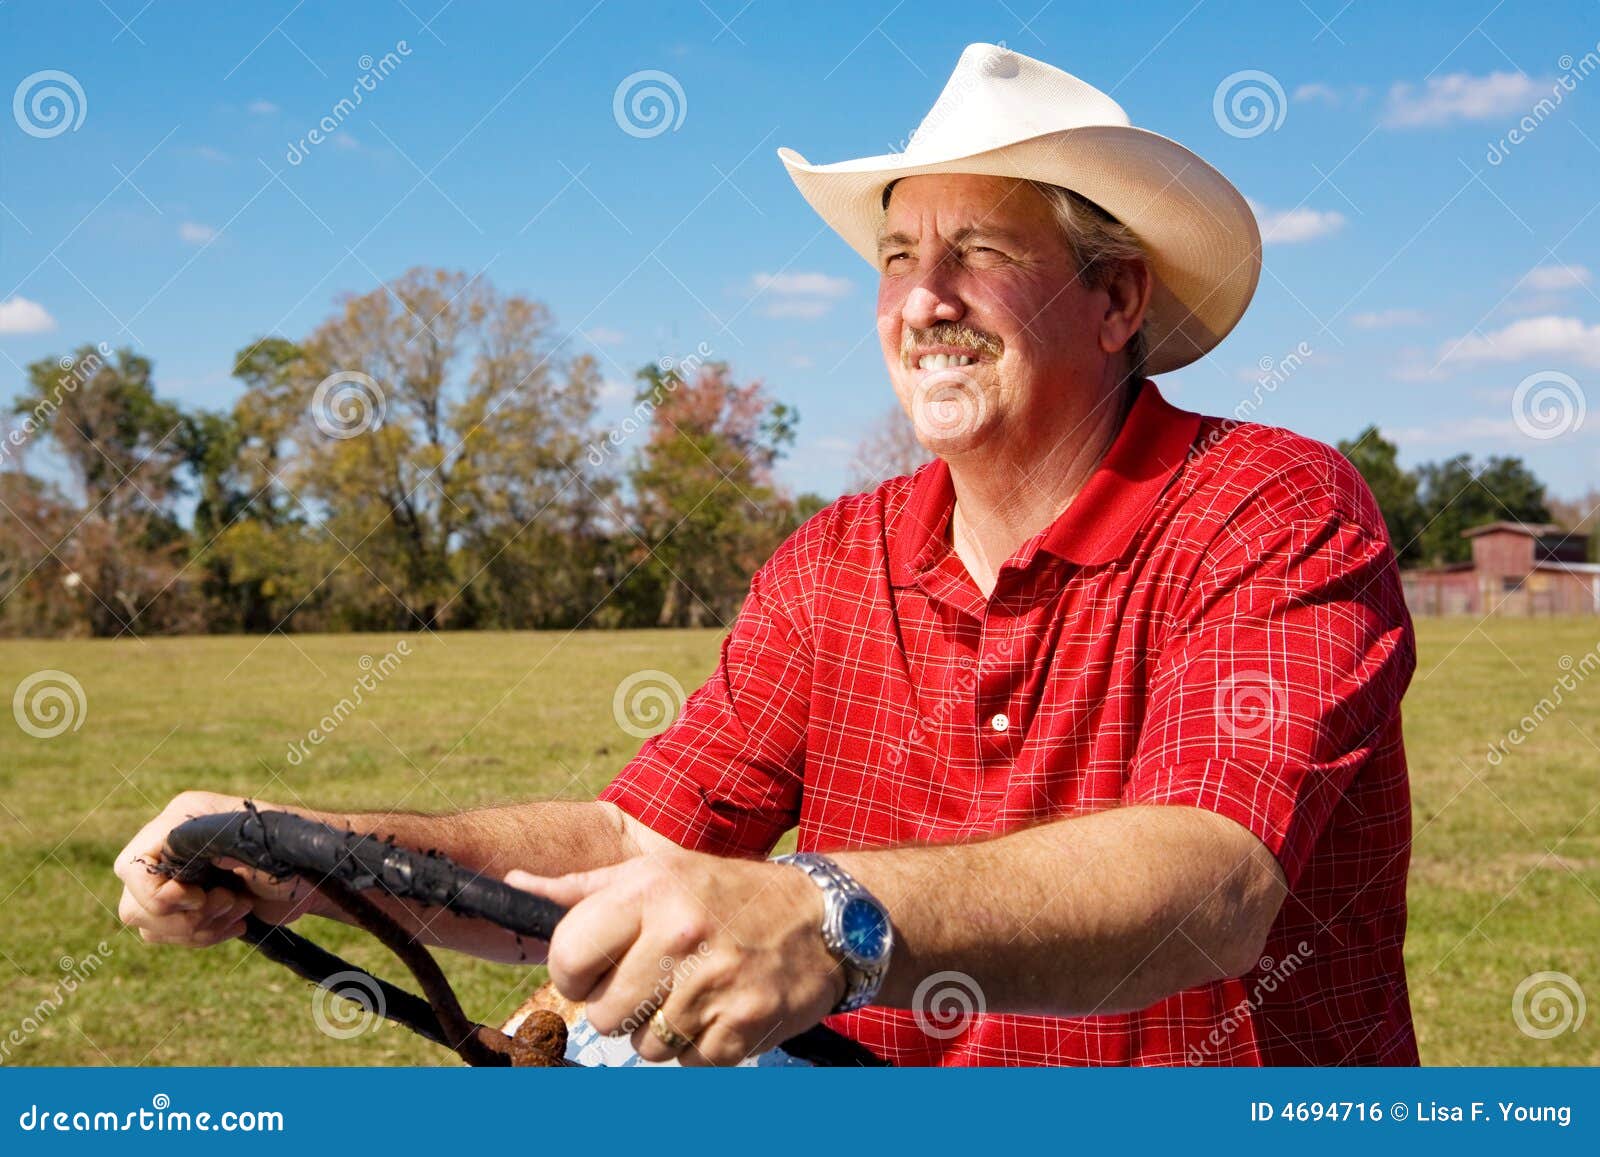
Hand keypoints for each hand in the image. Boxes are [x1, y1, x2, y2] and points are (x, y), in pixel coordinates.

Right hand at [114, 791, 328, 946]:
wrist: (316, 876)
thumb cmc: (290, 851)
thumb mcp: (253, 841)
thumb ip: (208, 845)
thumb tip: (170, 865)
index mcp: (180, 821)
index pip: (130, 867)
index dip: (157, 894)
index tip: (200, 898)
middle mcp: (169, 848)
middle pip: (133, 903)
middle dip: (182, 917)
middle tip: (229, 903)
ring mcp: (175, 879)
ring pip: (147, 924)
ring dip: (195, 928)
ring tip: (238, 910)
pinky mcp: (187, 906)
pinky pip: (168, 935)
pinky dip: (201, 936)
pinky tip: (237, 923)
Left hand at [506, 848, 846, 1065]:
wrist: (823, 919)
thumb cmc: (725, 894)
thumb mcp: (658, 872)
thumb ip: (583, 888)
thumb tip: (515, 885)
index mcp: (650, 892)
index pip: (567, 959)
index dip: (573, 973)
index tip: (595, 969)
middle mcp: (680, 935)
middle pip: (602, 1015)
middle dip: (620, 1006)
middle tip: (653, 980)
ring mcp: (714, 984)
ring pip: (643, 1046)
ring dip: (661, 1029)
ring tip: (693, 990)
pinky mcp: (744, 1025)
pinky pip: (689, 1063)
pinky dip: (700, 1045)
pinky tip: (720, 1007)